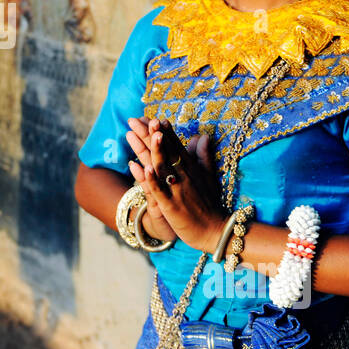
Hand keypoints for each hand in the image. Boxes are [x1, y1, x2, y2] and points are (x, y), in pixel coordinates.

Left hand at [125, 118, 223, 251]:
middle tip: (134, 119)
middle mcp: (183, 176)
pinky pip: (159, 190)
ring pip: (159, 166)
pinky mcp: (171, 206)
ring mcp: (177, 190)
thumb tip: (203, 136)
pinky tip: (142, 167)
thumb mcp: (209, 177)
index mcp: (191, 168)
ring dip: (145, 149)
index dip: (163, 131)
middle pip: (163, 151)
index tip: (152, 117)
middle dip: (148, 134)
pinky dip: (151, 179)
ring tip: (133, 134)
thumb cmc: (210, 203)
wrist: (214, 231)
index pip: (175, 145)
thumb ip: (204, 156)